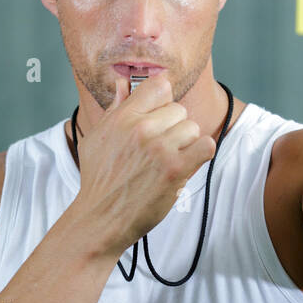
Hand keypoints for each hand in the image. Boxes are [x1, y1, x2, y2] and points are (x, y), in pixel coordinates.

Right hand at [73, 73, 215, 256]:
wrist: (101, 219)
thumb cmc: (99, 181)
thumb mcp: (97, 138)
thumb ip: (115, 109)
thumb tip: (123, 84)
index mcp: (122, 117)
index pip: (159, 85)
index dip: (163, 101)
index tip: (158, 117)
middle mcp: (141, 128)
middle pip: (179, 109)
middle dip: (172, 129)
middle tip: (158, 150)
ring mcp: (160, 148)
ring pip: (192, 128)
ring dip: (185, 145)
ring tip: (167, 162)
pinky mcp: (175, 169)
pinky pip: (205, 146)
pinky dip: (199, 156)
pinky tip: (184, 166)